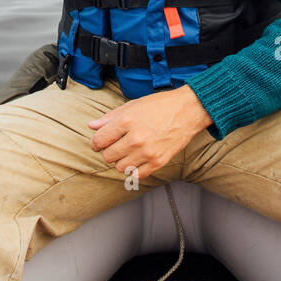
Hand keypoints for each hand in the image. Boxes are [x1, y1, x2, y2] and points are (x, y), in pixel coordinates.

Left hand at [89, 85, 212, 181]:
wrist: (188, 110)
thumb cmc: (161, 105)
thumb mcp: (133, 105)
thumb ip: (110, 117)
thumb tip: (92, 126)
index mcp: (127, 121)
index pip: (99, 140)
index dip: (96, 143)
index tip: (99, 142)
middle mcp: (135, 138)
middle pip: (108, 156)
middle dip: (108, 151)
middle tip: (115, 146)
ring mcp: (147, 152)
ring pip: (120, 167)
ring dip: (120, 161)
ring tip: (127, 152)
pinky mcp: (159, 162)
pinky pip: (137, 175)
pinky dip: (133, 170)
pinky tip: (137, 160)